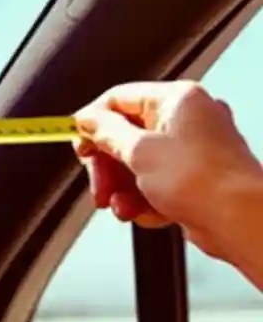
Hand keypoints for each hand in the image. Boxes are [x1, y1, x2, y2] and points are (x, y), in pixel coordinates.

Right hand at [73, 80, 262, 258]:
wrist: (242, 221)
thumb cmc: (203, 181)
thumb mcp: (138, 152)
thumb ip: (106, 132)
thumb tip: (88, 120)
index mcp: (178, 100)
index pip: (119, 99)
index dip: (94, 123)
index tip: (80, 144)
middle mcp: (190, 119)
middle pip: (127, 135)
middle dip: (109, 166)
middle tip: (99, 186)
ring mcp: (195, 149)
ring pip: (140, 163)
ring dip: (124, 188)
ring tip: (122, 208)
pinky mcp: (197, 177)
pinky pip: (157, 183)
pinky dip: (146, 199)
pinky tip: (146, 214)